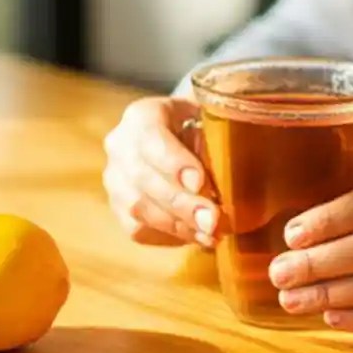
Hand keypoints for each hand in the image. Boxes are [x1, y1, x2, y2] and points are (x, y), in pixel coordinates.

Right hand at [102, 97, 219, 246]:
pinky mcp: (119, 208)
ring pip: (138, 207)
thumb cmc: (204, 125)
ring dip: (177, 225)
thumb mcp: (212, 117)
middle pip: (143, 178)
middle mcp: (120, 146)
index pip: (150, 137)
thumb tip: (236, 163)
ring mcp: (116, 179)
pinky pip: (137, 229)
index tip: (199, 182)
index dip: (172, 162)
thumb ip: (221, 132)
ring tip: (211, 233)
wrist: (183, 136)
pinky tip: (197, 236)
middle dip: (180, 203)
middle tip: (212, 220)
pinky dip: (169, 236)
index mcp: (142, 115)